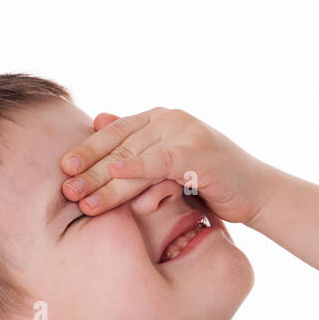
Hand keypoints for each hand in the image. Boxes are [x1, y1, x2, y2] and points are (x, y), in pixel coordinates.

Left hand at [58, 108, 272, 225]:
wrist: (256, 193)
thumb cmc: (212, 183)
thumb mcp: (169, 165)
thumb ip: (138, 147)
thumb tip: (99, 119)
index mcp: (160, 119)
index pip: (115, 134)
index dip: (87, 151)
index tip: (62, 169)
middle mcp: (170, 119)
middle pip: (120, 147)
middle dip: (90, 170)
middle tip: (64, 190)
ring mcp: (185, 132)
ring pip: (135, 157)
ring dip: (105, 180)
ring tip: (82, 200)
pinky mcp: (198, 151)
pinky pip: (159, 161)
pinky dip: (136, 168)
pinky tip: (114, 175)